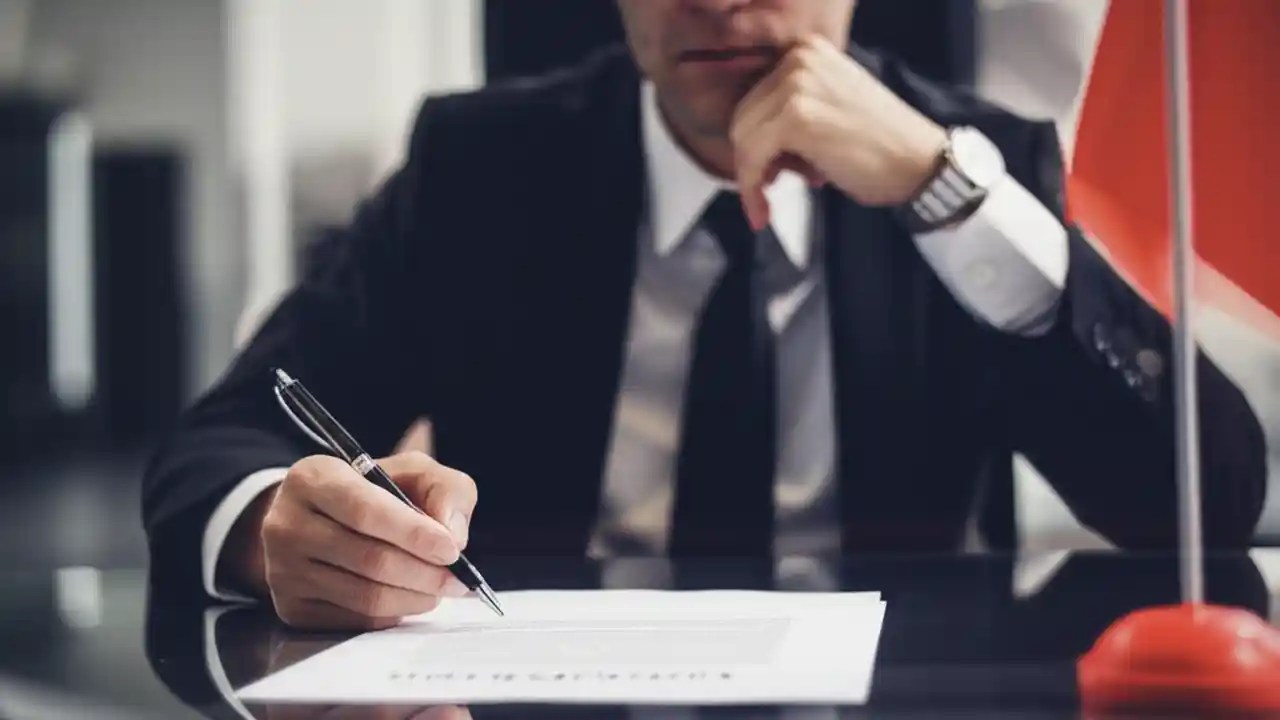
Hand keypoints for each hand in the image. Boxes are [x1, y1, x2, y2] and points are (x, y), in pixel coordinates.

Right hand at [254, 451, 476, 629]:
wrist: (319, 520)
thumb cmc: (374, 492)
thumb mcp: (412, 472)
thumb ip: (443, 490)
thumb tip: (452, 535)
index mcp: (313, 478)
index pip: (365, 511)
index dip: (414, 534)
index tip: (451, 549)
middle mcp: (286, 524)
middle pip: (369, 559)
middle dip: (425, 573)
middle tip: (458, 579)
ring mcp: (284, 571)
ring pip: (365, 596)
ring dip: (415, 597)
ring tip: (439, 588)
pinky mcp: (292, 608)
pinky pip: (356, 620)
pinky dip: (394, 614)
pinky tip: (410, 598)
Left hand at [730, 35, 948, 228]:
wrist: (918, 162)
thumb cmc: (880, 145)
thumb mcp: (829, 108)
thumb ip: (790, 111)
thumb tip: (749, 141)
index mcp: (806, 51)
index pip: (754, 97)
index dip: (755, 138)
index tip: (764, 168)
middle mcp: (799, 59)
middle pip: (743, 116)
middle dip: (753, 158)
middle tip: (774, 183)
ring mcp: (796, 86)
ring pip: (743, 138)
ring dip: (752, 176)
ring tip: (775, 196)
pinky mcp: (796, 117)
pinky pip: (751, 158)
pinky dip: (751, 189)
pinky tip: (764, 210)